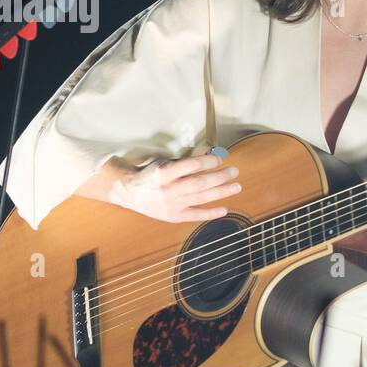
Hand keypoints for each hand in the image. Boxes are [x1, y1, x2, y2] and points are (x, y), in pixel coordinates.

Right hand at [108, 144, 240, 222]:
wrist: (130, 192)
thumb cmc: (151, 173)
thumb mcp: (165, 161)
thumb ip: (187, 158)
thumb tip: (210, 150)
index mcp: (163, 172)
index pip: (191, 165)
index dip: (209, 161)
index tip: (221, 158)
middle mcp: (167, 189)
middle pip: (199, 183)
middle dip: (220, 177)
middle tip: (234, 171)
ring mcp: (170, 204)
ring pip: (200, 198)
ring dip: (221, 192)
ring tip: (236, 186)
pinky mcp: (172, 216)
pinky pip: (195, 215)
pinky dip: (210, 213)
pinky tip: (224, 209)